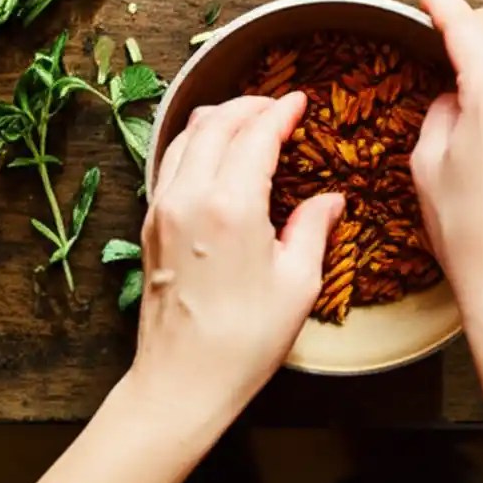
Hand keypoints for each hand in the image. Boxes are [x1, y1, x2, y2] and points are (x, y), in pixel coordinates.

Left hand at [133, 93, 344, 412]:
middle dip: (248, 106)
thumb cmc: (246, 340)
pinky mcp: (150, 225)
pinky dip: (195, 144)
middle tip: (276, 106)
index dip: (280, 112)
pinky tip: (216, 156)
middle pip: (215, 122)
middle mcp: (189, 196)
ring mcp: (163, 208)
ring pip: (185, 136)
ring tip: (247, 122)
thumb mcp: (298, 283)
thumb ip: (314, 228)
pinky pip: (171, 163)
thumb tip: (331, 198)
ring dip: (218, 120)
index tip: (299, 101)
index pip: (256, 134)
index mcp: (231, 206)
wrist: (182, 380)